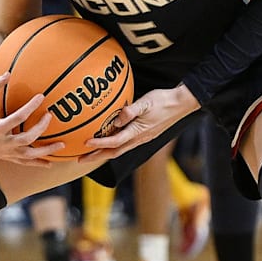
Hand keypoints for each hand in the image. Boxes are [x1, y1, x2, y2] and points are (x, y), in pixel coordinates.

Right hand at [0, 73, 64, 165]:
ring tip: (61, 145)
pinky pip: (24, 162)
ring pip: (28, 155)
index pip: (16, 118)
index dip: (30, 107)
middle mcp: (1, 143)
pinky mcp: (7, 156)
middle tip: (50, 116)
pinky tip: (50, 163)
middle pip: (25, 139)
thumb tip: (8, 73)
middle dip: (40, 128)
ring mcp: (5, 152)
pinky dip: (37, 163)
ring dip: (46, 151)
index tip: (41, 97)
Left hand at [81, 84, 199, 160]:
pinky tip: (108, 143)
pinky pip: (125, 145)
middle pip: (114, 153)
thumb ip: (131, 111)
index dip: (99, 144)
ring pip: (120, 151)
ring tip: (90, 155)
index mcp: (138, 132)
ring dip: (104, 154)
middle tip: (80, 160)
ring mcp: (142, 139)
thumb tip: (117, 119)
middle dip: (97, 157)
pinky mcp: (145, 136)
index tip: (85, 143)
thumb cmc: (163, 100)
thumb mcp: (146, 102)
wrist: (181, 104)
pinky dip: (113, 147)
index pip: (115, 142)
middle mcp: (139, 139)